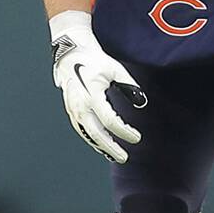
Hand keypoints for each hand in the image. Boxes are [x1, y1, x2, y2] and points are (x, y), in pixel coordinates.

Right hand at [49, 11, 146, 162]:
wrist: (71, 55)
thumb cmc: (96, 61)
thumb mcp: (116, 70)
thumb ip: (130, 86)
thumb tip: (142, 103)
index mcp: (91, 93)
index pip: (109, 119)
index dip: (124, 131)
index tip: (137, 137)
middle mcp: (80, 104)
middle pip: (95, 132)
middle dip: (110, 147)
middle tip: (124, 157)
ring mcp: (73, 108)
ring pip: (87, 133)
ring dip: (101, 146)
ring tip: (114, 155)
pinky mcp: (71, 110)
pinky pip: (81, 129)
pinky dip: (92, 139)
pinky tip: (102, 146)